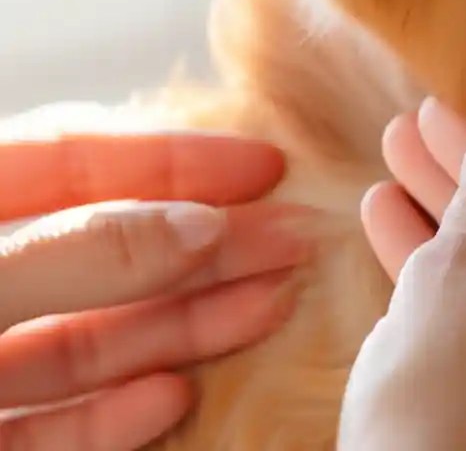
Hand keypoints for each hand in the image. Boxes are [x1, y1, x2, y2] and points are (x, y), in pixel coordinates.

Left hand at [0, 133, 312, 450]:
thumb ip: (80, 256)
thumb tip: (202, 225)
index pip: (62, 159)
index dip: (165, 156)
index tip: (265, 165)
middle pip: (97, 251)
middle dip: (202, 245)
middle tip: (296, 240)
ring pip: (86, 340)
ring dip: (182, 326)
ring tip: (273, 307)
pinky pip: (55, 427)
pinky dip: (115, 415)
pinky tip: (175, 397)